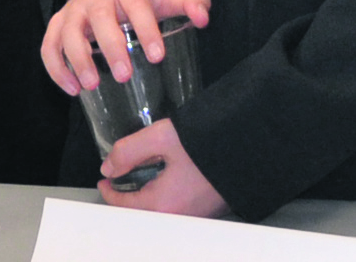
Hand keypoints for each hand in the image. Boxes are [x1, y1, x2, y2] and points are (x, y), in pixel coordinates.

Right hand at [42, 0, 214, 95]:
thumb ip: (192, 3)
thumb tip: (204, 18)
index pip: (136, 6)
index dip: (146, 30)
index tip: (157, 56)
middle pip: (99, 19)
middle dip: (111, 48)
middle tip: (125, 76)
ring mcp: (73, 11)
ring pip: (68, 33)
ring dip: (77, 60)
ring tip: (91, 86)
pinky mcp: (57, 25)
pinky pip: (49, 46)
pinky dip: (56, 68)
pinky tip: (72, 90)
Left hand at [99, 117, 225, 215]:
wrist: (250, 148)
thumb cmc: (209, 144)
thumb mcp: (161, 138)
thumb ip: (129, 151)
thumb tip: (109, 166)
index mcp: (163, 205)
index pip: (124, 205)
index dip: (110, 191)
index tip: (105, 180)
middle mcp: (178, 217)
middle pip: (142, 211)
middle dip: (129, 195)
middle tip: (123, 176)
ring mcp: (196, 215)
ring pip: (161, 210)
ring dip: (149, 195)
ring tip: (146, 172)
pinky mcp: (209, 208)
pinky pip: (179, 206)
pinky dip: (167, 195)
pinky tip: (171, 176)